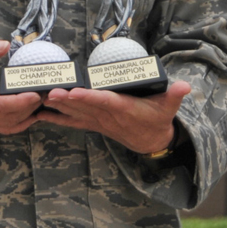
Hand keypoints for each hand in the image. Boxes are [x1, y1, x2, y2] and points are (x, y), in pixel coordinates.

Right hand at [0, 38, 41, 134]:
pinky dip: (19, 123)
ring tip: (42, 102)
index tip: (34, 94)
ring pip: (6, 126)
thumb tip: (5, 46)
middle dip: (28, 108)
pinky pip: (2, 127)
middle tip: (45, 94)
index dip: (18, 103)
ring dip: (26, 117)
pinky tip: (32, 113)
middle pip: (6, 118)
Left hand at [39, 81, 191, 153]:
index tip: (74, 93)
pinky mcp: (94, 124)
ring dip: (58, 107)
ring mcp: (99, 121)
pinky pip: (72, 121)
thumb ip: (176, 95)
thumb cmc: (158, 118)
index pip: (104, 101)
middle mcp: (108, 116)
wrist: (151, 141)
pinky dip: (57, 117)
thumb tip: (186, 86)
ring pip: (76, 113)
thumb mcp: (170, 107)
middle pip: (84, 107)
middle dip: (66, 100)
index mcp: (124, 108)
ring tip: (41, 98)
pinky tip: (41, 114)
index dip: (89, 98)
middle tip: (49, 92)